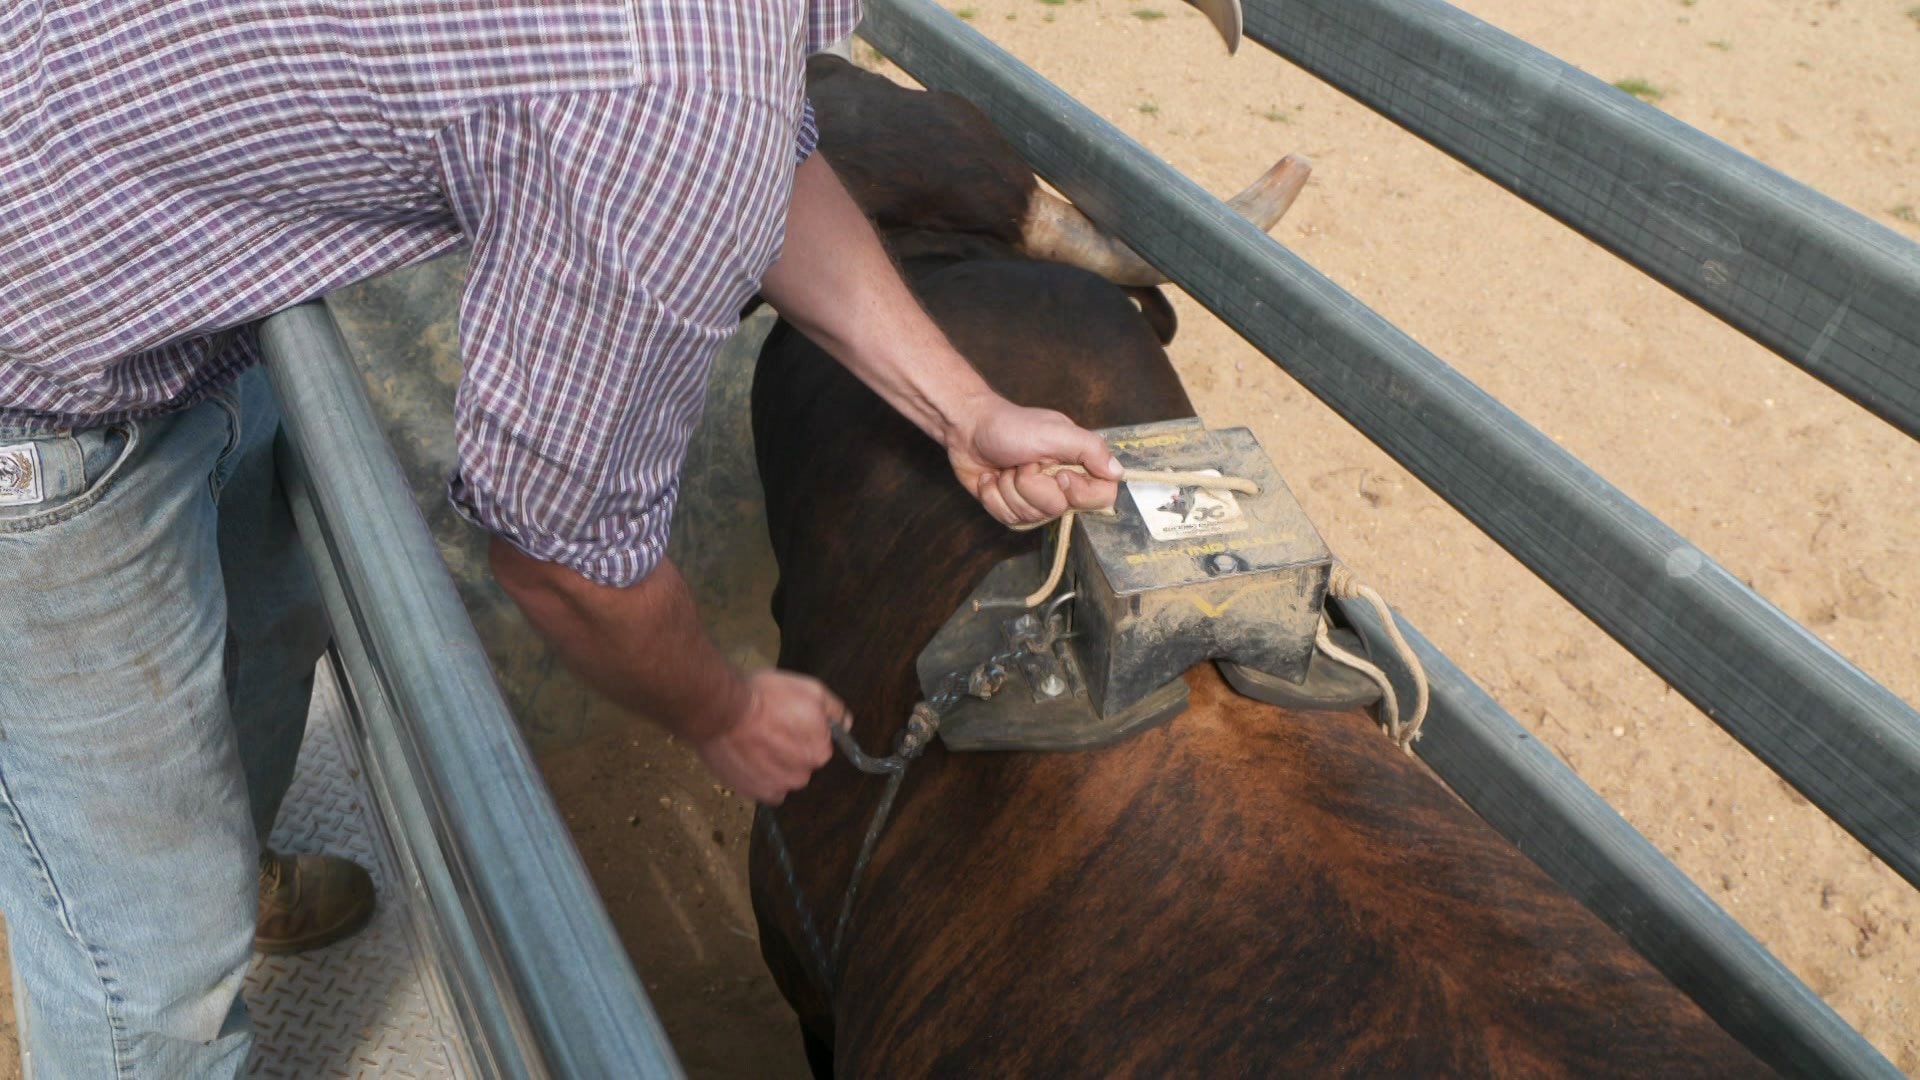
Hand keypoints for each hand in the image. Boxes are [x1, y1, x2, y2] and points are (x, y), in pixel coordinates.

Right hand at [694, 670, 847, 803]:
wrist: (722, 712)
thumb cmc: (764, 697)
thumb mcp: (809, 690)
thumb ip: (833, 709)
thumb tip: (846, 722)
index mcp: (819, 751)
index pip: (819, 745)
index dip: (804, 730)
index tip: (788, 719)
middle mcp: (802, 774)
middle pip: (801, 763)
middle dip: (789, 749)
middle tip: (770, 730)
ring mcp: (777, 787)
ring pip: (783, 777)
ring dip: (774, 765)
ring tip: (755, 744)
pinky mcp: (754, 793)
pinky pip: (765, 789)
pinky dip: (760, 778)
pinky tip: (749, 760)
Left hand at [946, 392, 1122, 525]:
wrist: (968, 429)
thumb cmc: (1010, 425)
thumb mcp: (1055, 431)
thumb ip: (1090, 449)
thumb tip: (1118, 472)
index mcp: (1077, 464)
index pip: (1101, 496)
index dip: (1079, 492)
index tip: (1059, 474)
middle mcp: (1059, 484)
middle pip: (1059, 509)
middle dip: (1032, 486)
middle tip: (1023, 462)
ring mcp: (1034, 498)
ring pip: (1030, 517)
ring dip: (1010, 489)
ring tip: (1006, 467)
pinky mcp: (1011, 507)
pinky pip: (1007, 518)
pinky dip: (993, 496)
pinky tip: (991, 478)